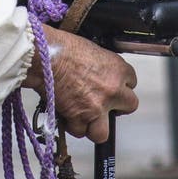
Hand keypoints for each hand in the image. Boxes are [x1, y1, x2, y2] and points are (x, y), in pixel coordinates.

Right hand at [23, 24, 137, 142]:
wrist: (45, 56)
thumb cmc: (62, 47)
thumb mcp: (91, 49)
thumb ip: (100, 67)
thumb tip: (97, 75)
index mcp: (117, 68)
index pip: (131, 81)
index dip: (120, 85)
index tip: (112, 87)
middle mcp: (113, 89)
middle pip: (129, 106)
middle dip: (117, 107)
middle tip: (103, 105)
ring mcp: (98, 107)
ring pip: (104, 131)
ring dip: (94, 126)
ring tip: (83, 118)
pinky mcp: (80, 117)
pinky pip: (79, 131)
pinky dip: (71, 126)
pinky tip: (66, 116)